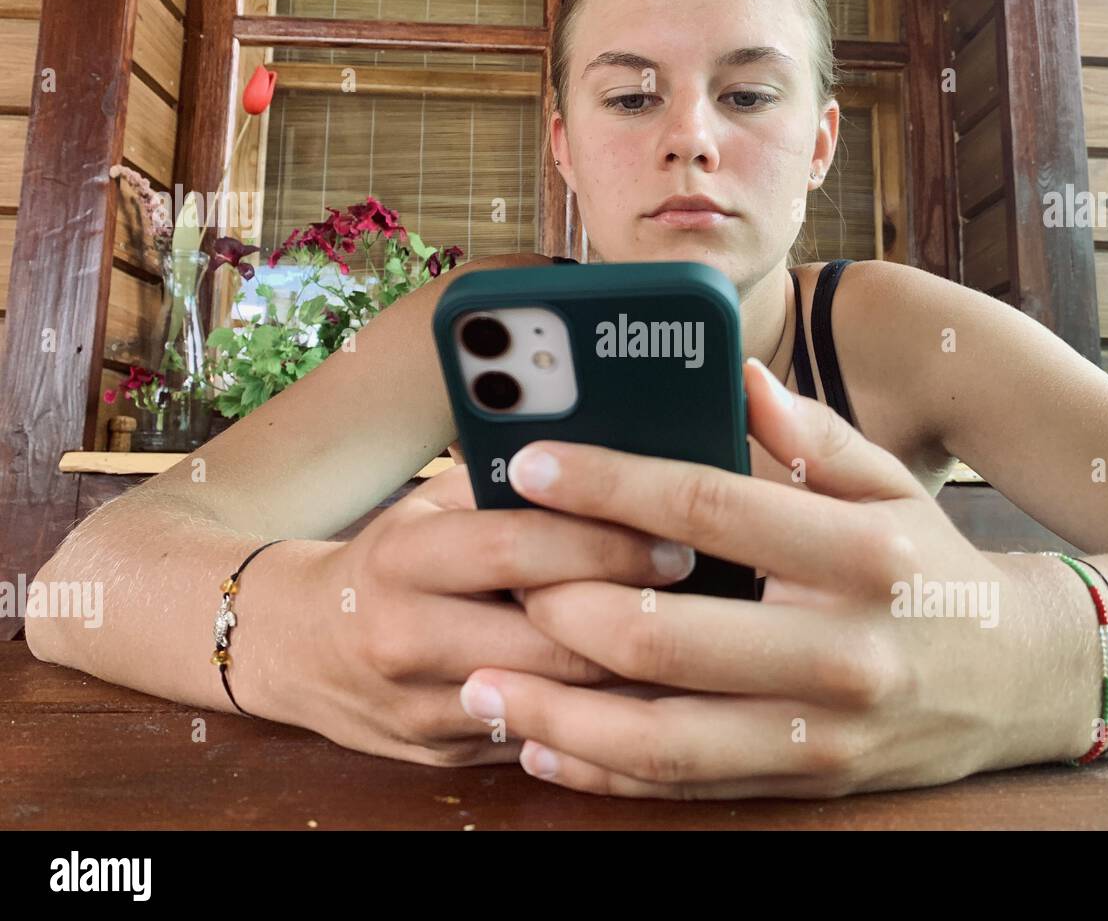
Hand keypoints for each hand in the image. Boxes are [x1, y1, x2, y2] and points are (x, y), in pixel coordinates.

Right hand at [298, 461, 699, 767]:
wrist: (297, 646)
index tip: (670, 538)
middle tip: (694, 591)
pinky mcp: (442, 755)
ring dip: (625, 673)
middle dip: (632, 615)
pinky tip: (634, 687)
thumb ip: (503, 490)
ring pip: (552, 701)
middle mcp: (404, 637)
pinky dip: (590, 715)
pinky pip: (536, 739)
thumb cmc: (385, 561)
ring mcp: (421, 708)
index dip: (602, 542)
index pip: (517, 549)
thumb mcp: (427, 507)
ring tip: (682, 637)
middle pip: (548, 638)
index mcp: (402, 559)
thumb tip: (609, 469)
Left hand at [457, 359, 1052, 798]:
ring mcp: (822, 731)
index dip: (610, 484)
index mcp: (858, 554)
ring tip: (482, 682)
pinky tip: (544, 743)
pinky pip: (687, 788)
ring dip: (557, 711)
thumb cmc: (935, 568)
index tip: (535, 465)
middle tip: (499, 576)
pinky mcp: (808, 785)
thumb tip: (735, 376)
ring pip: (661, 735)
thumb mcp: (892, 487)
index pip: (708, 509)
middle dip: (559, 604)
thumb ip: (812, 435)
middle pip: (663, 634)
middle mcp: (840, 651)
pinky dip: (604, 773)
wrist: (1022, 679)